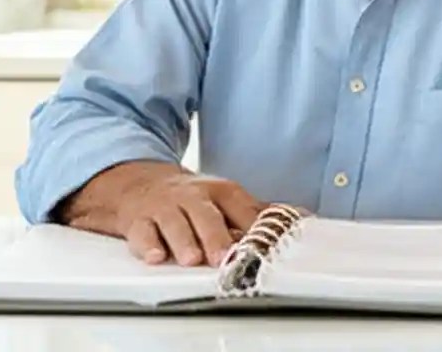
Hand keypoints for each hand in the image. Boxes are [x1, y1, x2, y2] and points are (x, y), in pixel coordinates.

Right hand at [62, 161, 264, 267]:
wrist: (140, 183)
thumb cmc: (191, 198)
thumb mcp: (224, 198)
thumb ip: (258, 212)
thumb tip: (303, 218)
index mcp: (220, 192)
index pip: (240, 207)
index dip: (252, 225)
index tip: (264, 243)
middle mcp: (192, 198)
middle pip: (205, 215)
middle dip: (214, 236)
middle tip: (222, 256)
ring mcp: (164, 208)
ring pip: (173, 223)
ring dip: (183, 241)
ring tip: (191, 259)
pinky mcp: (139, 221)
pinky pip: (141, 232)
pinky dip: (147, 244)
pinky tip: (154, 256)